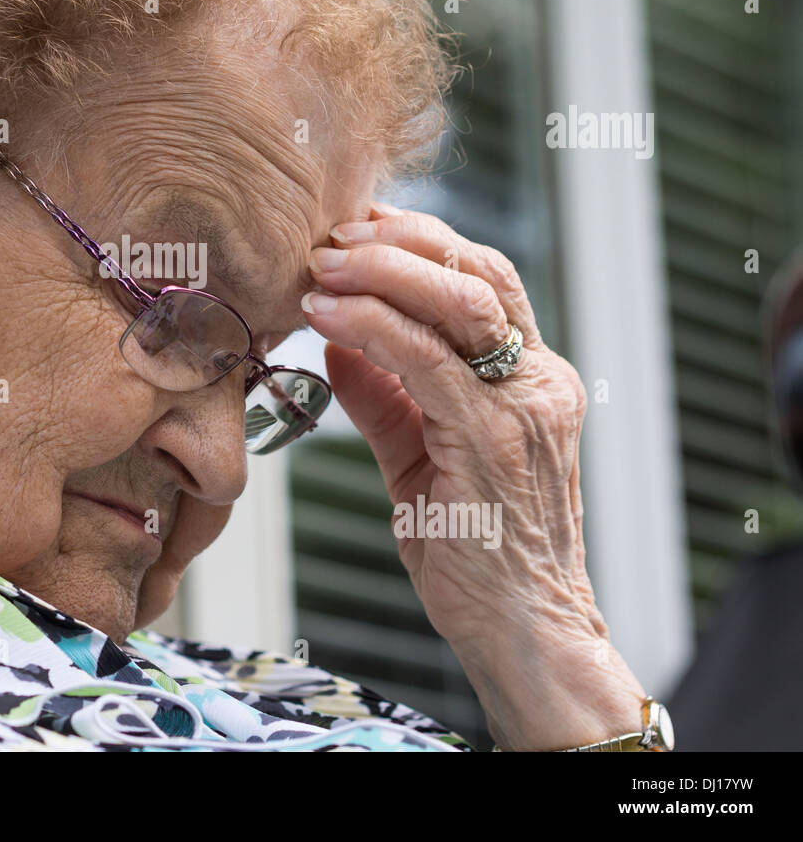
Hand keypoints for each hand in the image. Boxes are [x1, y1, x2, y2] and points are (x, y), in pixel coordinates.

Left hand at [302, 203, 646, 750]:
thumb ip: (385, 398)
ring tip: (321, 267)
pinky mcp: (493, 440)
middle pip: (478, 271)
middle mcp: (539, 381)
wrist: (524, 634)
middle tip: (329, 239)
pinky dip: (372, 327)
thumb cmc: (474, 549)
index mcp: (529, 378)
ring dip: (381, 272)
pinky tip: (326, 318)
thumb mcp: (420, 459)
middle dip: (399, 241)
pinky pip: (428, 361)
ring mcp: (524, 408)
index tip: (357, 226)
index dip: (420, 240)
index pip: (483, 278)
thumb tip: (337, 344)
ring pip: (459, 301)